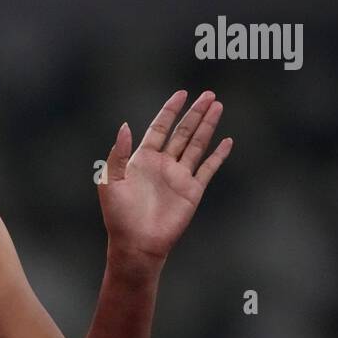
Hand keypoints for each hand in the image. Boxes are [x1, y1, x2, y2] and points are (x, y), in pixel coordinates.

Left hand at [97, 89, 231, 265]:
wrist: (136, 243)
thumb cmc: (118, 216)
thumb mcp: (110, 182)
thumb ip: (118, 154)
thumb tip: (125, 126)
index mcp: (142, 159)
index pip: (160, 128)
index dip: (170, 110)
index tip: (181, 93)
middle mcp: (163, 164)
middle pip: (182, 131)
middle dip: (195, 112)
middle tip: (208, 94)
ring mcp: (179, 176)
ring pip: (196, 144)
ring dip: (207, 126)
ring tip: (218, 106)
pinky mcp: (192, 191)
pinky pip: (208, 168)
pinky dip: (218, 155)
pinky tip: (227, 141)